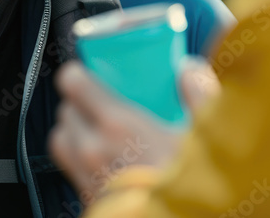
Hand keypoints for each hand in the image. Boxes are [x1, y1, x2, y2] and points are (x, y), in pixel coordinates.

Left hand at [48, 57, 218, 203]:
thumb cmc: (191, 191)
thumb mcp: (207, 138)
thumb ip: (199, 95)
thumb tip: (190, 70)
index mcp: (117, 125)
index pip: (73, 82)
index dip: (80, 74)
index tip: (91, 74)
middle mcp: (93, 150)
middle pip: (66, 111)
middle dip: (81, 104)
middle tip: (104, 104)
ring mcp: (86, 178)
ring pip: (62, 141)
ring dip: (75, 133)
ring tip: (99, 134)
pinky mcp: (88, 200)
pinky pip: (71, 172)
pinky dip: (81, 163)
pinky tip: (109, 165)